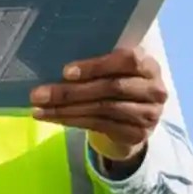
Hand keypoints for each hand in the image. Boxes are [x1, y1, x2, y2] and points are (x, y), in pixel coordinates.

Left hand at [29, 47, 167, 161]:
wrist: (133, 116)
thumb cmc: (115, 80)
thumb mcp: (111, 67)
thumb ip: (93, 61)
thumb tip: (48, 59)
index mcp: (147, 64)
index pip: (127, 60)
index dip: (96, 66)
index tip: (65, 72)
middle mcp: (154, 89)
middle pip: (110, 88)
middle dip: (70, 91)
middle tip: (38, 94)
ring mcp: (149, 114)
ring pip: (102, 109)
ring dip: (66, 109)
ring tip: (39, 108)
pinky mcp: (138, 134)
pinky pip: (100, 125)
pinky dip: (73, 121)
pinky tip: (53, 117)